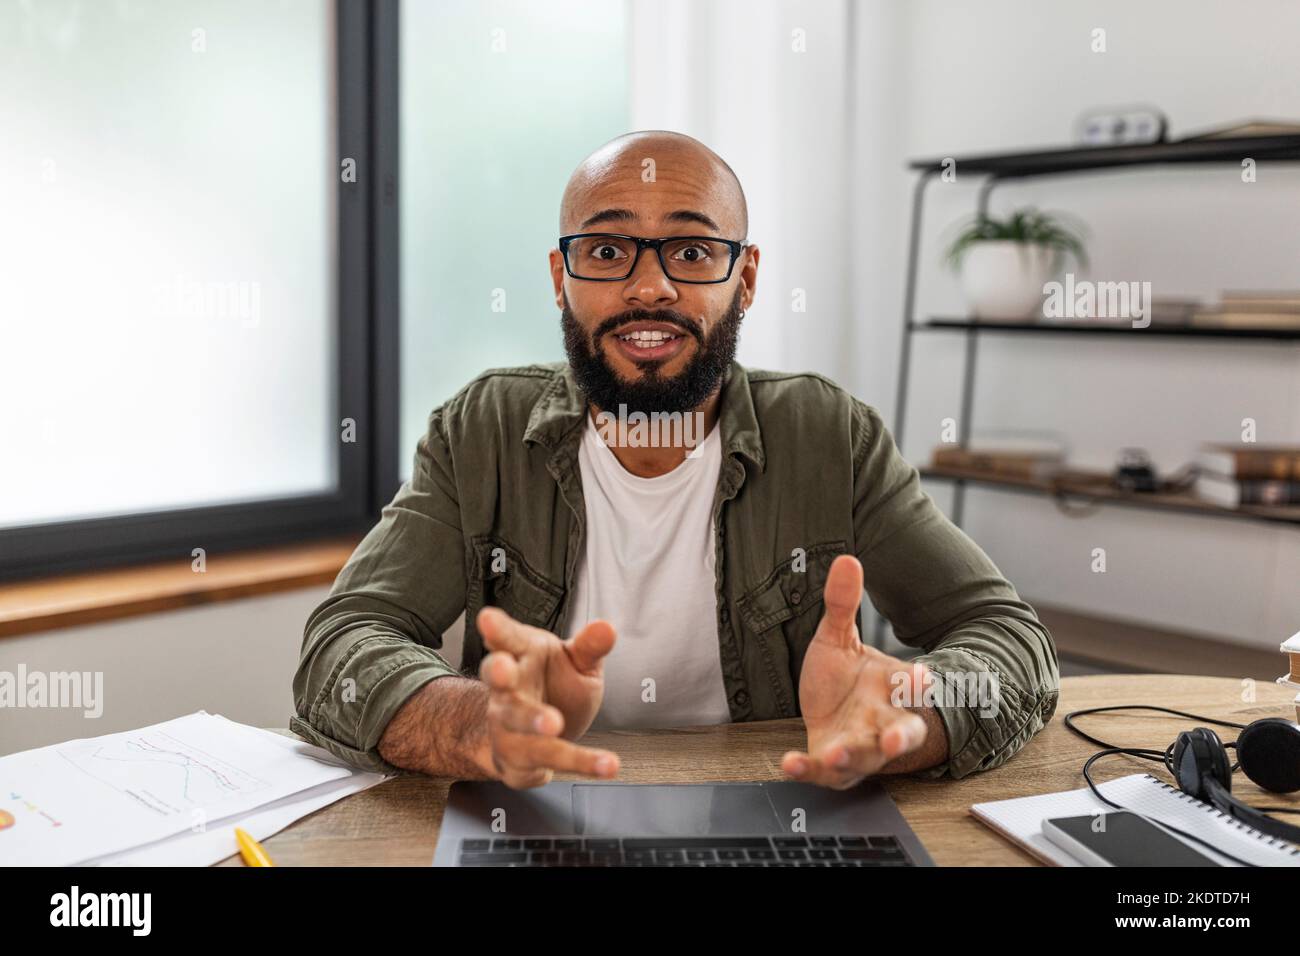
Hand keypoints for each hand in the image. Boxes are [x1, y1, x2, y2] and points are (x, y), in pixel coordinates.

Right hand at [476, 606, 621, 788]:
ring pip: (516, 723)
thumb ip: (590, 647)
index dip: (496, 629)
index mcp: (522, 658)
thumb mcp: (577, 662)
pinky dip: (578, 762)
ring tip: (556, 724)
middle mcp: (508, 692)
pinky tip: (599, 763)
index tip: (487, 618)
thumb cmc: (554, 687)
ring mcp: (507, 727)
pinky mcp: (518, 760)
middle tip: (503, 668)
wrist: (537, 735)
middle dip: (499, 673)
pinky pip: (544, 762)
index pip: (507, 639)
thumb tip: (606, 628)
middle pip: (498, 680)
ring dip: (532, 722)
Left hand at [782, 555, 931, 788]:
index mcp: (891, 689)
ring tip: (837, 752)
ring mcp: (857, 746)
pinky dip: (806, 770)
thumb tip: (847, 560)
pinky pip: (821, 772)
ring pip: (863, 757)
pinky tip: (789, 763)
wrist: (829, 713)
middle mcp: (880, 721)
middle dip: (900, 738)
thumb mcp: (838, 638)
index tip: (921, 676)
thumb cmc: (843, 680)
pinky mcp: (830, 765)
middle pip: (901, 734)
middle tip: (896, 739)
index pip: (911, 687)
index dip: (918, 684)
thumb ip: (842, 604)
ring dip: (852, 756)